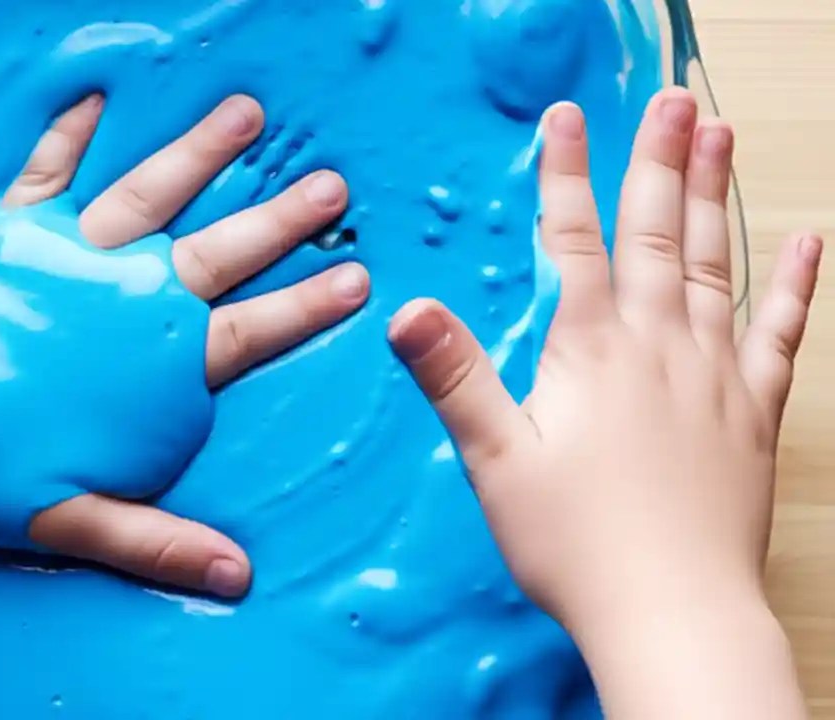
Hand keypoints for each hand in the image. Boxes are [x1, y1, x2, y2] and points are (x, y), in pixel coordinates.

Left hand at [0, 94, 367, 596]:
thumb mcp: (73, 520)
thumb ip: (160, 541)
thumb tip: (240, 578)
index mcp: (153, 365)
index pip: (249, 331)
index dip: (307, 307)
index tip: (359, 280)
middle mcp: (126, 297)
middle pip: (220, 250)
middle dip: (282, 218)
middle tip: (331, 186)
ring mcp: (72, 254)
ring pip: (151, 193)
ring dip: (202, 153)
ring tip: (247, 114)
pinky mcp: (15, 229)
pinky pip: (51, 170)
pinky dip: (73, 132)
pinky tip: (96, 97)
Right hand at [388, 90, 816, 717]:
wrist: (673, 611)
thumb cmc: (574, 542)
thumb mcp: (495, 461)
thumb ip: (455, 378)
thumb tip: (406, 309)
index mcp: (591, 351)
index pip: (573, 241)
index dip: (566, 175)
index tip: (566, 118)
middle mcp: (659, 345)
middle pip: (658, 233)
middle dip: (660, 160)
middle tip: (673, 100)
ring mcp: (715, 373)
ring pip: (717, 263)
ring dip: (717, 194)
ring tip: (720, 134)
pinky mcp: (754, 411)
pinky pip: (781, 332)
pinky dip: (794, 284)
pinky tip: (806, 241)